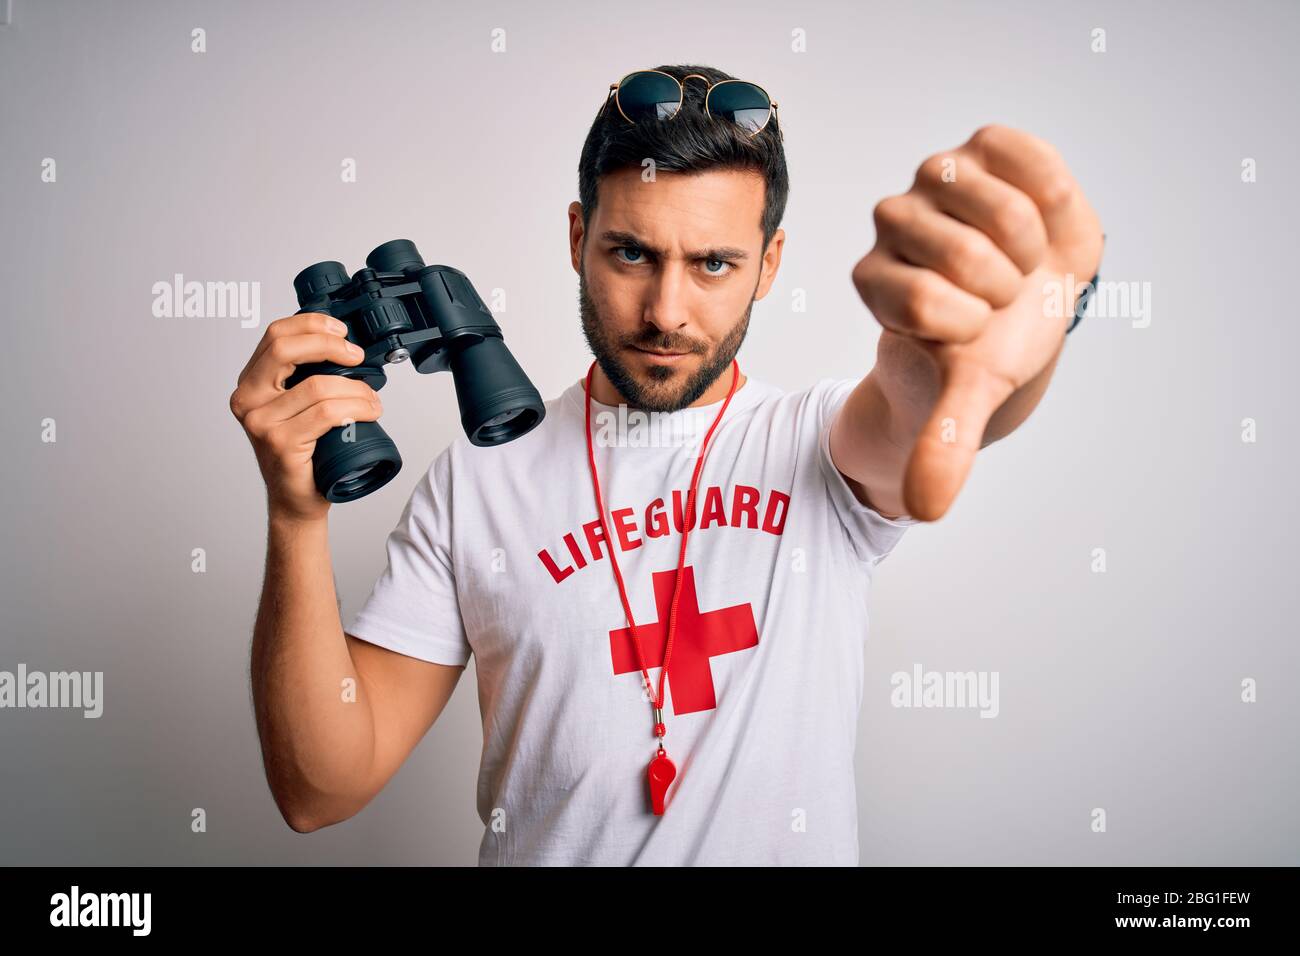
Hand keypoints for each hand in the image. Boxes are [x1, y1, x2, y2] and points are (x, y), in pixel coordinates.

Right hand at [229, 313, 382, 521]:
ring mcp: (261, 423)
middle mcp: (248, 400)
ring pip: (318, 386)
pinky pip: (327, 414)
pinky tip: (369, 412)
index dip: (312, 324)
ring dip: (356, 389)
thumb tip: (345, 346)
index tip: (341, 330)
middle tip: (357, 356)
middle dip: (330, 345)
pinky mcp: (281, 443)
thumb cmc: (304, 453)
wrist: (298, 499)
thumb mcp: (298, 405)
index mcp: (250, 384)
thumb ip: (306, 375)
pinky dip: (356, 408)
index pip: (275, 336)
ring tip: (371, 399)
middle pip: (286, 349)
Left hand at [851, 124, 1102, 520]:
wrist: (1024, 300)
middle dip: (1003, 289)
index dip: (969, 326)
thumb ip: (942, 444)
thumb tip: (922, 510)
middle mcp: (892, 223)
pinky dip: (1050, 197)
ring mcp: (932, 178)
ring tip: (1020, 261)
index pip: (923, 304)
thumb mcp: (966, 396)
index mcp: (876, 281)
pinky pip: (1025, 159)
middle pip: (960, 254)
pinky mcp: (981, 145)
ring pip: (997, 209)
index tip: (972, 331)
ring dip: (1029, 246)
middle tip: (1002, 296)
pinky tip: (1040, 221)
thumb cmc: (988, 345)